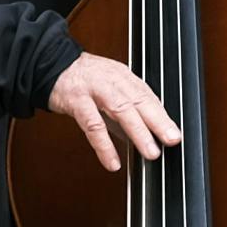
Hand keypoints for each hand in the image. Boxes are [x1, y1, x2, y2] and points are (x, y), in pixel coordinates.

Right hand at [45, 52, 182, 171]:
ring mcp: (94, 89)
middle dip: (158, 122)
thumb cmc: (84, 80)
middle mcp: (113, 81)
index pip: (148, 97)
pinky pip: (92, 125)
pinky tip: (113, 161)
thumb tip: (145, 137)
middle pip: (139, 101)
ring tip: (150, 153)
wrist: (50, 64)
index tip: (175, 134)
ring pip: (120, 110)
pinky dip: (104, 145)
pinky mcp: (76, 100)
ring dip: (138, 132)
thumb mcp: (110, 90)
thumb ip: (126, 113)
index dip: (162, 115)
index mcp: (124, 78)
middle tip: (172, 140)